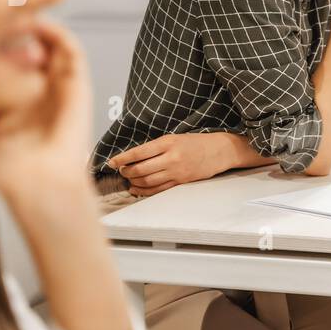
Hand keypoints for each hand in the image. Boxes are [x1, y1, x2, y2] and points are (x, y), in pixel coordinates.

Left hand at [0, 17, 91, 199]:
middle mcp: (35, 87)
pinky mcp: (78, 85)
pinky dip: (55, 32)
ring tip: (11, 15)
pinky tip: (34, 26)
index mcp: (11, 96)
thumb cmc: (4, 169)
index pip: (2, 54)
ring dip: (32, 24)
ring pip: (48, 39)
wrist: (39, 187)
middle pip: (24, 41)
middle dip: (7, 24)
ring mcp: (57, 84)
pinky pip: (71, 49)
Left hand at [107, 132, 239, 196]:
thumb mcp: (174, 138)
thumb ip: (155, 147)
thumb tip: (134, 157)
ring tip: (129, 180)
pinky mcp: (181, 182)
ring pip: (148, 181)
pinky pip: (158, 189)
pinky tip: (138, 189)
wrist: (219, 151)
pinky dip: (145, 191)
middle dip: (127, 172)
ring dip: (134, 182)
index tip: (112, 162)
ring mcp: (176, 172)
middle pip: (141, 169)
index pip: (138, 153)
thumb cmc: (195, 143)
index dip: (122, 159)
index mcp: (168, 143)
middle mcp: (171, 158)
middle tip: (121, 171)